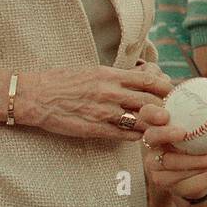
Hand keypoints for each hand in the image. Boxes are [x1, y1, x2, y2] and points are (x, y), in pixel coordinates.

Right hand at [16, 64, 172, 140]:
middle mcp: (110, 93)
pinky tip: (139, 134)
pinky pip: (125, 135)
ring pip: (141, 121)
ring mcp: (103, 113)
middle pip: (151, 103)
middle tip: (170, 112)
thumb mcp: (93, 70)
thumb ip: (117, 76)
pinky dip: (136, 135)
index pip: (149, 81)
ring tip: (158, 126)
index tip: (170, 92)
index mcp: (111, 75)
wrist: (36, 96)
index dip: (165, 88)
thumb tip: (140, 77)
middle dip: (164, 108)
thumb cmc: (63, 81)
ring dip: (153, 125)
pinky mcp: (95, 129)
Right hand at [140, 88, 206, 200]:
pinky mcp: (160, 178)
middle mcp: (153, 141)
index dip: (152, 113)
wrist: (201, 170)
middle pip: (150, 136)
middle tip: (182, 132)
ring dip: (191, 159)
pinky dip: (195, 169)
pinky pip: (175, 175)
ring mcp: (153, 161)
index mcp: (161, 122)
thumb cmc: (204, 141)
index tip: (166, 114)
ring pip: (167, 160)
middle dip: (163, 133)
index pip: (147, 113)